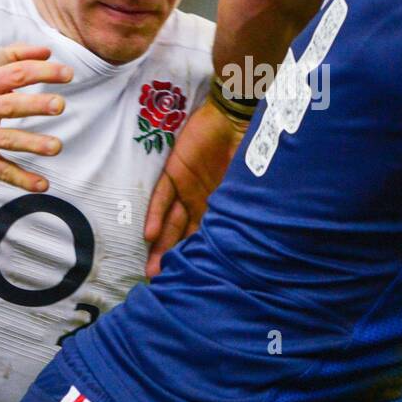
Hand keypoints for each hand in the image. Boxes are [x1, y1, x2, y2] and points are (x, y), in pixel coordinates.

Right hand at [0, 44, 70, 191]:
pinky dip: (20, 179)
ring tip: (56, 146)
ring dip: (31, 144)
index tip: (68, 74)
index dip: (42, 73)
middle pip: (8, 105)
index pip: (14, 74)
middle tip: (59, 105)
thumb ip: (14, 56)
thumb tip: (47, 51)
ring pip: (4, 140)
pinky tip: (42, 184)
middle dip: (34, 105)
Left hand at [143, 99, 246, 278]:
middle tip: (162, 282)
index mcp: (220, 208)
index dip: (198, 258)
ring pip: (170, 222)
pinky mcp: (174, 173)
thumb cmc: (250, 152)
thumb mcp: (251, 188)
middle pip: (183, 235)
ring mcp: (186, 189)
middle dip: (172, 258)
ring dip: (161, 244)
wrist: (236, 118)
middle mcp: (200, 203)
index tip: (192, 282)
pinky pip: (162, 197)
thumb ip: (245, 212)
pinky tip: (150, 234)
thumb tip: (252, 245)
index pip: (205, 238)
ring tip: (153, 268)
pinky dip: (156, 215)